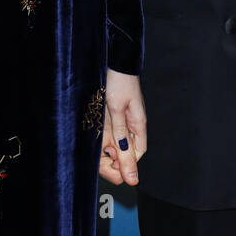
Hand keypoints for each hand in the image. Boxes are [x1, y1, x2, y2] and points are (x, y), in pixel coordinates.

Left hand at [99, 70, 146, 186]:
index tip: (119, 173)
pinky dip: (102, 141)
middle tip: (107, 169)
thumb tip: (128, 161)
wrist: (112, 62)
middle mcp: (130, 124)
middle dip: (117, 161)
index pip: (139, 151)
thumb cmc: (118, 81)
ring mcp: (119, 119)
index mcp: (138, 123)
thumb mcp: (118, 109)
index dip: (130, 163)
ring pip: (115, 143)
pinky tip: (97, 144)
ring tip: (100, 157)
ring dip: (107, 152)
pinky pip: (107, 133)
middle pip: (126, 149)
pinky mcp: (109, 114)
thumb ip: (122, 134)